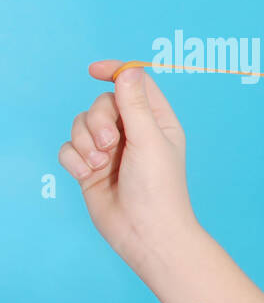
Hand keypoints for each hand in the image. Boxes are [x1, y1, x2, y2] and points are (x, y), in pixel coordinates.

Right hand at [58, 60, 199, 268]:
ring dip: (85, 142)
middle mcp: (134, 133)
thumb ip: (134, 104)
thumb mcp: (149, 140)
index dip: (115, 73)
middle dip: (98, 120)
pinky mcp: (90, 167)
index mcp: (157, 122)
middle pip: (102, 103)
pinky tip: (86, 175)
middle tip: (109, 144)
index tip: (93, 71)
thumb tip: (127, 70)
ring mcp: (111, 150)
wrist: (144, 232)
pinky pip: (68, 148)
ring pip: (81, 124)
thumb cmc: (158, 188)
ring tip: (100, 164)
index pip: (135, 84)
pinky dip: (74, 159)